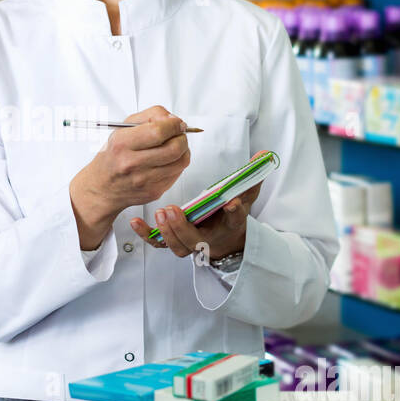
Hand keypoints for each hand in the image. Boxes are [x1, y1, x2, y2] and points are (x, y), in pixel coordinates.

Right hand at [69, 105, 190, 249]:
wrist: (102, 187)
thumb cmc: (113, 156)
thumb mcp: (123, 128)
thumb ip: (150, 116)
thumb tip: (172, 119)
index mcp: (122, 144)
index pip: (158, 131)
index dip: (174, 124)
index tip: (177, 123)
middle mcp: (132, 163)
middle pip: (174, 148)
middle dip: (182, 137)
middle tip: (178, 134)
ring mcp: (144, 180)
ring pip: (181, 161)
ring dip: (183, 150)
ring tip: (174, 146)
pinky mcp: (154, 191)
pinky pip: (177, 174)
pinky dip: (177, 164)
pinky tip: (167, 160)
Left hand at [129, 182, 261, 263]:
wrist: (223, 240)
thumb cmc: (230, 216)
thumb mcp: (245, 197)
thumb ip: (251, 177)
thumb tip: (264, 155)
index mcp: (228, 226)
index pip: (234, 220)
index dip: (234, 212)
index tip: (232, 203)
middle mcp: (207, 239)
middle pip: (194, 240)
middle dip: (183, 228)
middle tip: (173, 211)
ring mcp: (188, 242)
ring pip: (176, 246)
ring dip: (166, 232)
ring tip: (159, 213)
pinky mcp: (174, 241)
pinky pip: (159, 242)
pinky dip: (147, 235)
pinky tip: (135, 222)